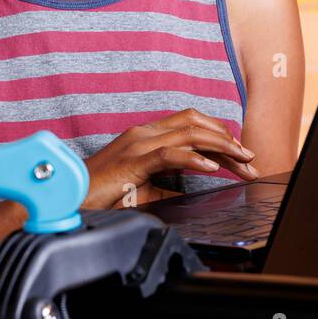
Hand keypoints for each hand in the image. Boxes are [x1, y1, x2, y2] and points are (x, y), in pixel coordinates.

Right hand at [81, 109, 258, 209]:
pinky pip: (170, 154)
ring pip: (188, 133)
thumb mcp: (139, 188)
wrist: (68, 195)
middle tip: (250, 159)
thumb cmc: (98, 194)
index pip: (190, 123)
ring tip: (241, 161)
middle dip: (227, 139)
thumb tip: (184, 191)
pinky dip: (194, 159)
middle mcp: (144, 133)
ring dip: (220, 146)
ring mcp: (138, 144)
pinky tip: (211, 169)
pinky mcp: (132, 161)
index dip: (218, 134)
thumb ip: (162, 184)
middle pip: (195, 124)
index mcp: (146, 135)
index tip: (239, 153)